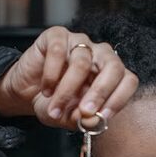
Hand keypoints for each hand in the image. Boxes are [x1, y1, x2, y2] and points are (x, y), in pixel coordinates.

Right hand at [0, 26, 138, 128]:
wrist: (27, 93)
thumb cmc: (55, 103)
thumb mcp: (70, 118)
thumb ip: (85, 120)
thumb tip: (93, 120)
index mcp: (111, 76)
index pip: (128, 81)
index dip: (119, 99)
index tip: (103, 116)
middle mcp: (100, 56)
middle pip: (113, 67)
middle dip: (100, 92)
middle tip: (85, 111)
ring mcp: (80, 43)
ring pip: (82, 64)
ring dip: (66, 91)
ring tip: (54, 108)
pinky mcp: (57, 36)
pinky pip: (59, 51)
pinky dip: (51, 75)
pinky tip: (46, 89)